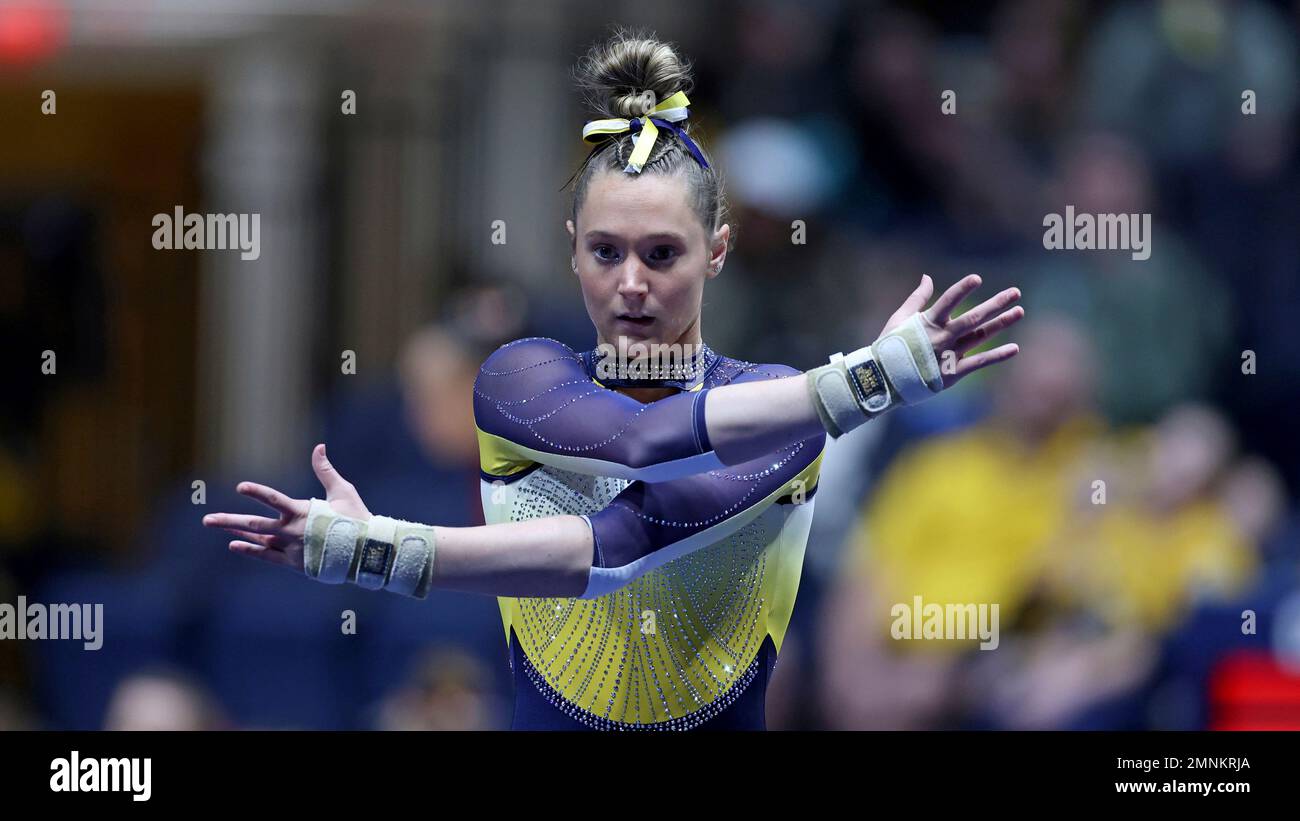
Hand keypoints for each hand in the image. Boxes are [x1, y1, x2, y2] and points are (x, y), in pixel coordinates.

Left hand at [201, 443, 371, 571]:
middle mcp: (292, 531)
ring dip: (236, 532)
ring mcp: (291, 548)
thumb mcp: (342, 491)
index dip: (257, 492)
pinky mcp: (294, 563)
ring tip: (218, 526)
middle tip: (206, 519)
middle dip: (229, 520)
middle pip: (254, 525)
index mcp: (303, 512)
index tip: (240, 487)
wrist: (366, 553)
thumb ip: (325, 470)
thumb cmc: (356, 519)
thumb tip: (318, 446)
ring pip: (257, 540)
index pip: (274, 499)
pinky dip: (250, 550)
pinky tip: (234, 545)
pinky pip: (266, 556)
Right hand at [880, 274, 1023, 387]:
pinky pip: (979, 362)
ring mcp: (948, 355)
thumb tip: (927, 277)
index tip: (977, 278)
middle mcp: (941, 337)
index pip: (947, 301)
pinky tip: (1014, 348)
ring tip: (1020, 312)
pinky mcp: (952, 373)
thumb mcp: (899, 319)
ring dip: (1001, 324)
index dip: (962, 290)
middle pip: (973, 318)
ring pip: (980, 337)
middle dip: (996, 304)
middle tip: (1015, 292)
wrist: (883, 381)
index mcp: (927, 322)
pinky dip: (997, 356)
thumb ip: (917, 298)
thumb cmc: (890, 347)